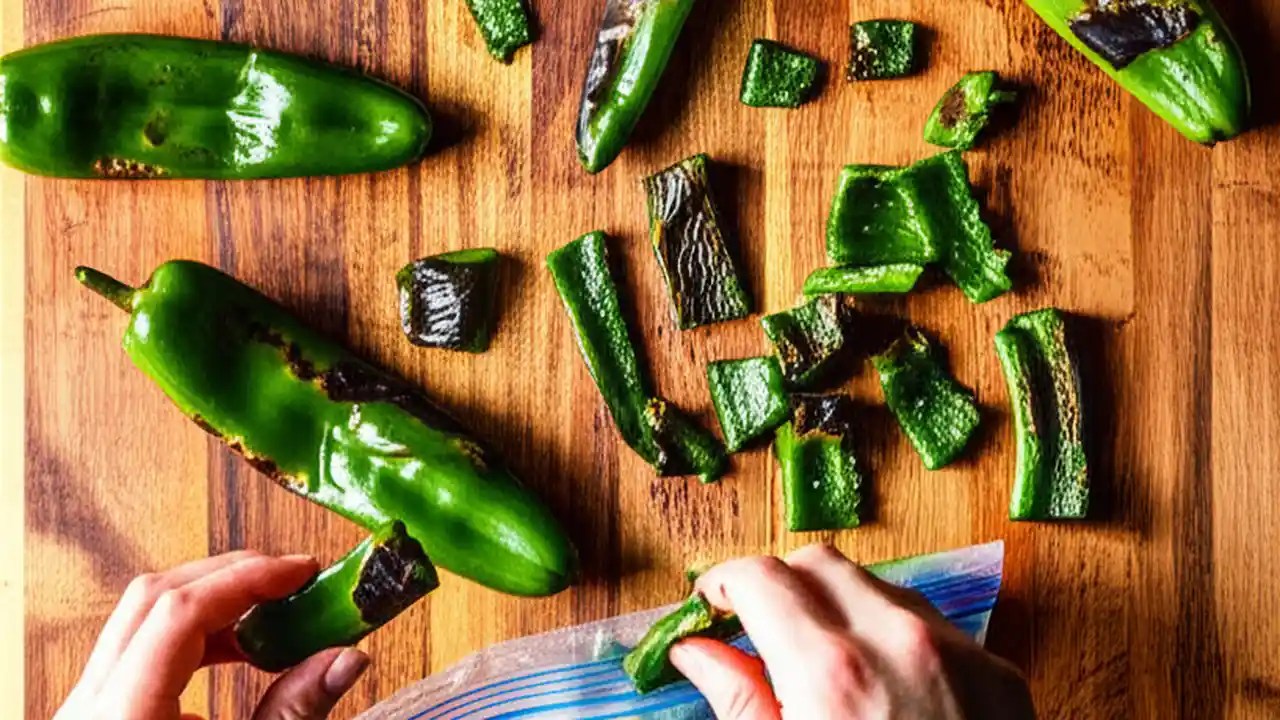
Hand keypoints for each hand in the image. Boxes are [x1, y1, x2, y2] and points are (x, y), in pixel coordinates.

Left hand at [55, 551, 371, 719]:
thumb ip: (295, 711)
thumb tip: (350, 658)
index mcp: (123, 716)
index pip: (179, 613)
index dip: (245, 579)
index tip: (301, 571)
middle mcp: (92, 703)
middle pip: (154, 598)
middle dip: (231, 577)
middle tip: (296, 580)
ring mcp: (87, 707)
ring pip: (142, 618)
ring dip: (214, 604)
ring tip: (275, 615)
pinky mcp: (99, 714)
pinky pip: (139, 649)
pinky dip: (193, 636)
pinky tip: (239, 651)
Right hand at [670, 544, 1033, 719]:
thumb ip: (739, 702)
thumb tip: (696, 654)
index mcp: (833, 672)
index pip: (761, 577)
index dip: (724, 586)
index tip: (712, 610)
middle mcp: (900, 643)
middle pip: (819, 563)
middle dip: (780, 584)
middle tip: (757, 629)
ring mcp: (959, 654)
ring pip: (879, 587)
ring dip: (839, 606)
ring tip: (822, 664)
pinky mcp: (1000, 675)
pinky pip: (932, 624)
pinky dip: (894, 635)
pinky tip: (883, 688)